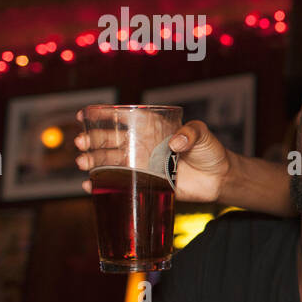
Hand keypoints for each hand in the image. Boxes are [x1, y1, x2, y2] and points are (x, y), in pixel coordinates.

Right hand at [75, 113, 231, 203]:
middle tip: (82, 144)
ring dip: (93, 162)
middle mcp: (142, 147)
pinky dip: (102, 186)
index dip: (102, 116)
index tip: (84, 115)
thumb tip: (175, 144)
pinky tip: (90, 185)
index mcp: (151, 130)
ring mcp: (142, 166)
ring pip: (110, 163)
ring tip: (83, 164)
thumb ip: (191, 133)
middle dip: (92, 142)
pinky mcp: (146, 185)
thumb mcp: (202, 134)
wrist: (219, 178)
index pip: (122, 120)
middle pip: (109, 142)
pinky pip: (120, 185)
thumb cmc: (210, 150)